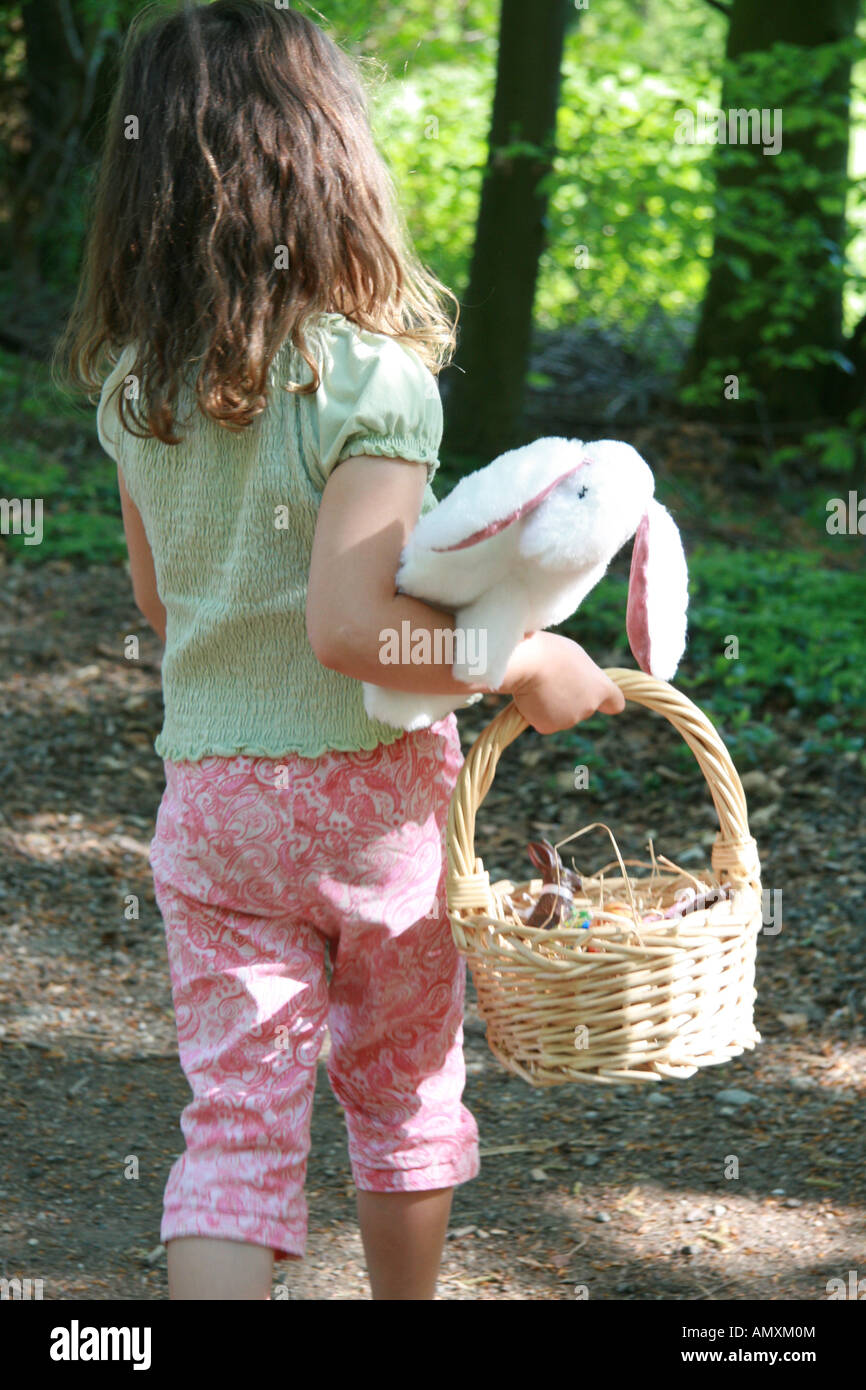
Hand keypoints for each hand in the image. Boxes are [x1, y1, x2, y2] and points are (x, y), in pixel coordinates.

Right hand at [504, 632, 624, 734]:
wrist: (527, 662)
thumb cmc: (549, 651)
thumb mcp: (575, 656)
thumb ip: (581, 674)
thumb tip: (572, 683)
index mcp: (601, 687)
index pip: (615, 703)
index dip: (606, 702)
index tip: (601, 700)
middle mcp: (589, 707)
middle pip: (581, 707)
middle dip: (569, 699)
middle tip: (552, 681)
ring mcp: (570, 719)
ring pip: (560, 715)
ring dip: (551, 704)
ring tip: (538, 684)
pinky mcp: (549, 727)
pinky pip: (542, 720)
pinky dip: (535, 712)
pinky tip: (530, 696)